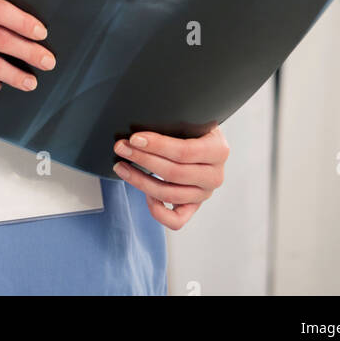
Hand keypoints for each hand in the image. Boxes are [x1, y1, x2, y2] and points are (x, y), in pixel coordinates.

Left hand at [112, 125, 229, 229]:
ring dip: (140, 181)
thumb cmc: (193, 128)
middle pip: (174, 172)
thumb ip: (175, 122)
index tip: (134, 138)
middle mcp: (215, 175)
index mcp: (218, 150)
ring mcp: (204, 194)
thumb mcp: (192, 120)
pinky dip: (158, 210)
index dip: (157, 145)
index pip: (184, 151)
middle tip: (121, 148)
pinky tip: (145, 194)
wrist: (204, 141)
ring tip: (122, 166)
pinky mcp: (194, 207)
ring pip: (170, 194)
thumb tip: (143, 128)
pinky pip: (176, 220)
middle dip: (143, 159)